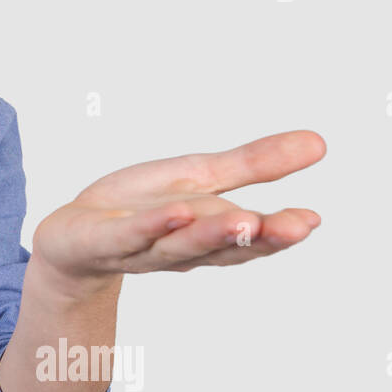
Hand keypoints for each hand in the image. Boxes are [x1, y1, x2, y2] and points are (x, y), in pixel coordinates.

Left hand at [30, 130, 326, 299]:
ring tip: (245, 220)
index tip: (311, 220)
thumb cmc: (139, 207)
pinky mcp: (102, 241)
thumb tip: (319, 143)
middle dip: (259, 238)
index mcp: (208, 235)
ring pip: (180, 246)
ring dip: (212, 235)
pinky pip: (129, 236)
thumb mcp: (199, 178)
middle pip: (222, 247)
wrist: (72, 237)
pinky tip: (176, 212)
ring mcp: (141, 248)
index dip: (279, 233)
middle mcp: (180, 249)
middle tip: (296, 225)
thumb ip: (253, 166)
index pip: (249, 239)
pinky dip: (152, 226)